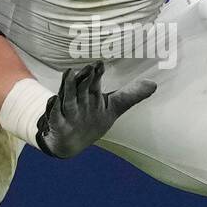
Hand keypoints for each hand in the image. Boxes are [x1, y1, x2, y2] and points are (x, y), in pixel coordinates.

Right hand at [37, 61, 155, 158]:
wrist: (69, 143)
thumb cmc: (91, 119)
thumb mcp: (113, 108)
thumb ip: (131, 95)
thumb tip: (154, 84)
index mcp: (91, 94)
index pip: (94, 81)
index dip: (97, 73)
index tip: (101, 63)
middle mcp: (79, 100)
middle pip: (81, 87)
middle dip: (84, 77)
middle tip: (88, 67)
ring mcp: (68, 113)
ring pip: (67, 98)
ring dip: (68, 86)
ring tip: (69, 73)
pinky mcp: (58, 125)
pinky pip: (55, 116)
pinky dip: (53, 109)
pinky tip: (52, 100)